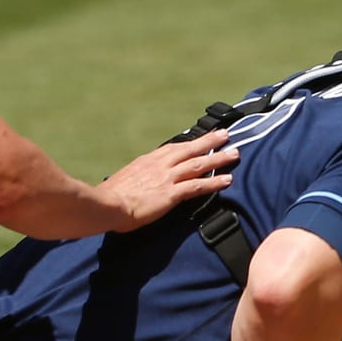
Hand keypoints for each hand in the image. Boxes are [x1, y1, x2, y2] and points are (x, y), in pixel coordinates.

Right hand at [98, 130, 237, 231]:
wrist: (106, 205)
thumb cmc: (110, 196)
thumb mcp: (126, 177)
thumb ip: (140, 175)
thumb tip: (145, 178)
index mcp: (148, 160)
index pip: (174, 148)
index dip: (191, 142)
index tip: (203, 138)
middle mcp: (161, 165)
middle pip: (190, 149)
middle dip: (210, 141)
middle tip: (226, 135)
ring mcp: (168, 178)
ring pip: (199, 164)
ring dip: (219, 158)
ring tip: (235, 154)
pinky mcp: (172, 193)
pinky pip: (198, 186)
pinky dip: (214, 182)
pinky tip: (228, 180)